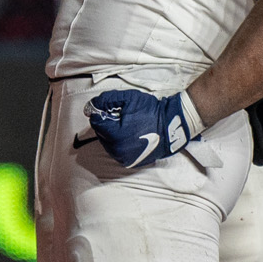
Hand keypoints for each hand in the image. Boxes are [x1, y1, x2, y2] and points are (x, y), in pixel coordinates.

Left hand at [84, 88, 211, 169]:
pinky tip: (130, 134)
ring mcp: (124, 158)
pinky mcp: (130, 162)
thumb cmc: (150, 111)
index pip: (96, 123)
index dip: (101, 113)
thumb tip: (91, 106)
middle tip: (120, 116)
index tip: (109, 108)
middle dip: (107, 124)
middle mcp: (117, 150)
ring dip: (112, 134)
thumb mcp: (129, 99)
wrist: (171, 125)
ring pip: (108, 144)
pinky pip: (117, 151)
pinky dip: (119, 143)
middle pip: (101, 134)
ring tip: (126, 125)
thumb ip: (107, 100)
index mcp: (115, 136)